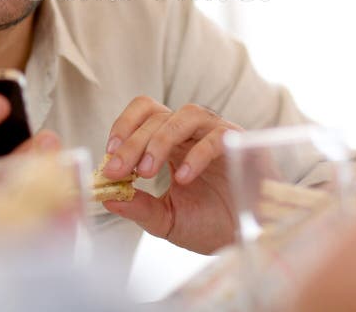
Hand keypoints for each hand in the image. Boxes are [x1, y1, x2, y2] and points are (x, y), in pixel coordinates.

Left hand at [100, 96, 241, 253]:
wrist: (249, 240)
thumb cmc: (210, 224)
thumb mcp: (167, 220)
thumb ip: (139, 207)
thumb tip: (106, 197)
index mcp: (172, 142)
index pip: (145, 114)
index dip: (124, 126)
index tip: (109, 155)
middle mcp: (193, 131)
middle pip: (158, 115)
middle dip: (133, 142)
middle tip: (118, 169)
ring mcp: (218, 133)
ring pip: (186, 115)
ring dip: (160, 140)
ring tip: (146, 172)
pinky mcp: (241, 144)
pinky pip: (216, 137)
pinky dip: (196, 155)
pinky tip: (183, 179)